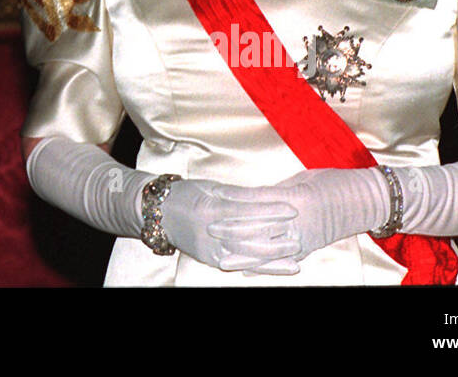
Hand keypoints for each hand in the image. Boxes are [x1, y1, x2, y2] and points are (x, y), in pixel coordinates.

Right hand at [159, 178, 301, 272]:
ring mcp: (208, 249)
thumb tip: (263, 196)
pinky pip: (235, 264)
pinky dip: (255, 268)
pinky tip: (272, 269)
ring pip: (244, 256)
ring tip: (294, 261)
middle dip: (276, 239)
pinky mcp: (208, 259)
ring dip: (271, 260)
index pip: (246, 210)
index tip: (292, 208)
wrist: (158, 212)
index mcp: (210, 208)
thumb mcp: (210, 187)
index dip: (270, 210)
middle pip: (248, 237)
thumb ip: (235, 194)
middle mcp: (209, 232)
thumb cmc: (186, 193)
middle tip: (299, 237)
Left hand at [219, 168, 388, 272]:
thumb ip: (277, 191)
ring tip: (221, 259)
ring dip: (243, 255)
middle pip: (259, 227)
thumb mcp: (302, 179)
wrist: (366, 200)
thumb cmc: (334, 183)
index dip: (235, 198)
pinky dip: (264, 266)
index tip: (215, 197)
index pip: (258, 199)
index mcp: (295, 197)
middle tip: (210, 229)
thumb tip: (251, 196)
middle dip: (233, 229)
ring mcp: (304, 238)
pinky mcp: (309, 247)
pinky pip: (282, 260)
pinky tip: (248, 270)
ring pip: (268, 249)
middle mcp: (298, 220)